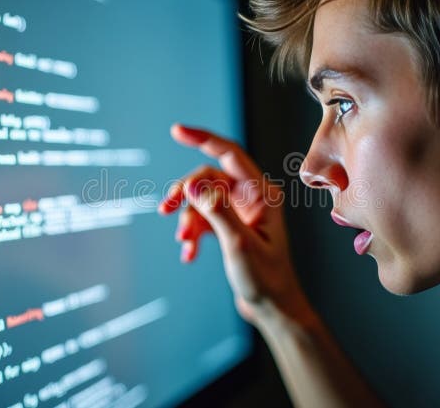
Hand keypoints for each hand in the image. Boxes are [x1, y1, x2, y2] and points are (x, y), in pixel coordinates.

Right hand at [159, 124, 311, 325]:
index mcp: (262, 193)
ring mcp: (241, 212)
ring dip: (188, 218)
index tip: (177, 130)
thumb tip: (191, 184)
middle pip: (208, 178)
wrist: (274, 308)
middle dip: (185, 193)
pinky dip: (193, 233)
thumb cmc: (266, 279)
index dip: (203, 138)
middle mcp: (252, 197)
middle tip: (165, 209)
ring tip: (183, 241)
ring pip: (202, 199)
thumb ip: (216, 212)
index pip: (229, 154)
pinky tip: (189, 253)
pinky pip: (203, 219)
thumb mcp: (238, 244)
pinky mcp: (231, 227)